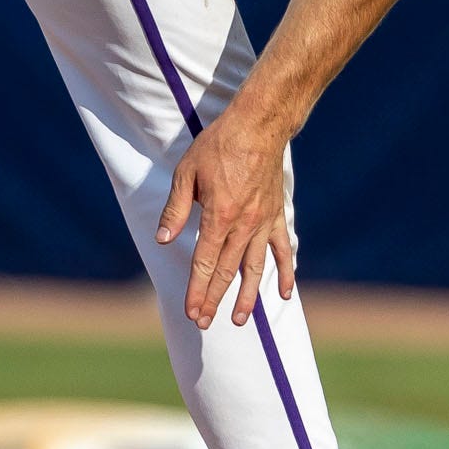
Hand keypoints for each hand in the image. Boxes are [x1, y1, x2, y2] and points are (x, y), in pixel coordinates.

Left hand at [156, 101, 297, 329]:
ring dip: (248, 297)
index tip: (191, 312)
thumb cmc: (218, 146)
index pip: (204, 262)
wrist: (258, 126)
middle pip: (227, 271)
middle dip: (214, 299)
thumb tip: (162, 240)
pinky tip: (285, 294)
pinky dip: (285, 273)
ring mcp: (264, 222)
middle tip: (205, 322)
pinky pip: (283, 250)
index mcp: (219, 215)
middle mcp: (244, 224)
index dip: (196, 290)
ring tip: (239, 320)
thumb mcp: (186, 172)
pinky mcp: (276, 216)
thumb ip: (176, 209)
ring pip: (255, 267)